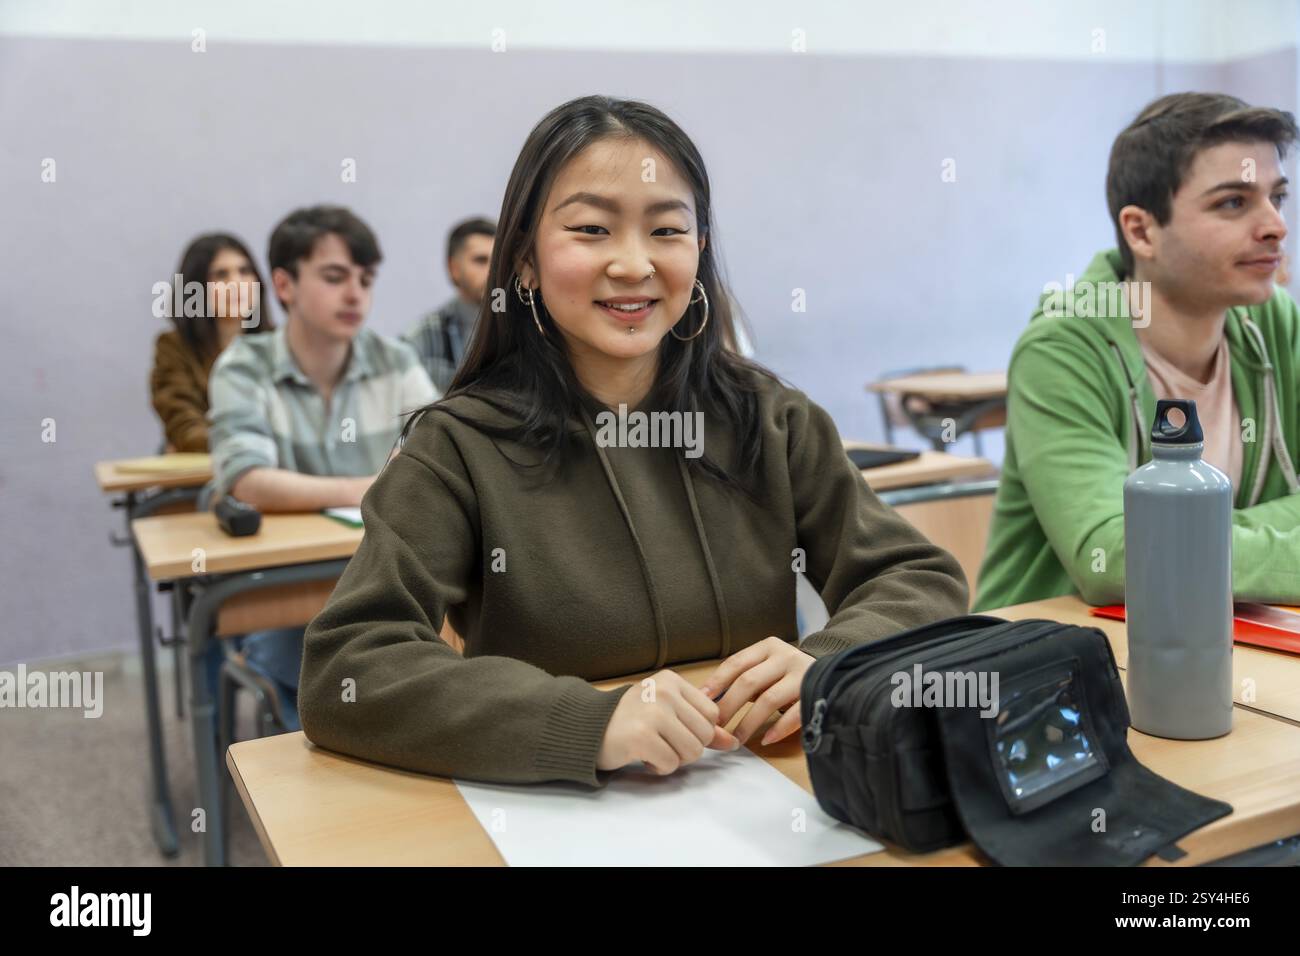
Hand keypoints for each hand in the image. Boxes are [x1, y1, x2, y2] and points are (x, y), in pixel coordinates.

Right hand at [597, 669, 739, 774]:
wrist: (587, 728)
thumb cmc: (630, 721)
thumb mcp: (667, 713)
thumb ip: (701, 725)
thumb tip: (733, 742)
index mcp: (671, 681)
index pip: (712, 714)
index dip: (698, 731)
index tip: (674, 730)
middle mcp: (664, 692)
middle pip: (705, 735)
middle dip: (687, 747)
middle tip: (661, 741)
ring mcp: (653, 714)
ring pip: (692, 752)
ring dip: (674, 759)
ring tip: (652, 747)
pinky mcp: (642, 737)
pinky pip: (671, 765)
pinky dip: (658, 768)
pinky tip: (642, 756)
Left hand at [700, 636, 815, 746]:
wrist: (832, 673)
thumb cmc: (787, 674)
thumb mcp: (766, 667)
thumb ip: (742, 677)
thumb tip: (706, 698)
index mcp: (768, 647)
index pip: (736, 662)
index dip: (717, 681)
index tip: (702, 700)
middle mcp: (786, 657)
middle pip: (749, 682)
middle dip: (728, 706)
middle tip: (715, 727)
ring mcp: (802, 675)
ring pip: (768, 700)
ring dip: (749, 722)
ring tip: (736, 739)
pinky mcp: (816, 694)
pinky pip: (794, 714)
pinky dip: (778, 729)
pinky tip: (765, 740)